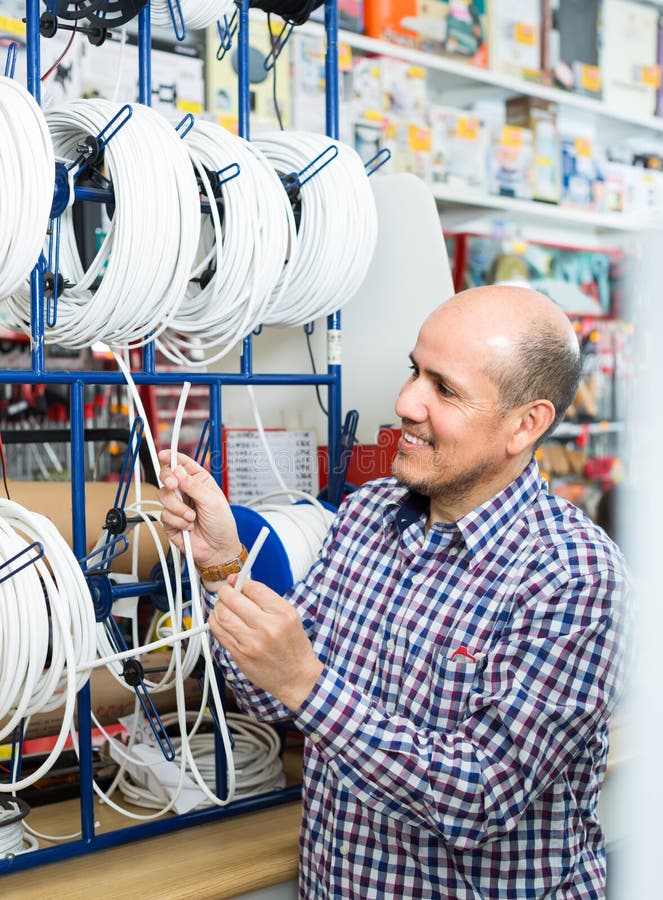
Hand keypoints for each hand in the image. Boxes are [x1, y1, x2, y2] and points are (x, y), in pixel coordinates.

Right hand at [157, 450, 241, 569]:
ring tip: (193, 517)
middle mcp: (186, 491)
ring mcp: (177, 505)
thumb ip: (194, 486)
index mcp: (199, 481)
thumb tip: (178, 470)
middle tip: (174, 485)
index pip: (182, 464)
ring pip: (163, 496)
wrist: (217, 549)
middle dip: (168, 480)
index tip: (164, 454)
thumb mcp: (212, 501)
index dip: (172, 457)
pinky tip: (188, 526)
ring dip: (178, 508)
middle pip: (166, 477)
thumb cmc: (222, 524)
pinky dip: (178, 521)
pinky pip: (164, 515)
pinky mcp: (170, 520)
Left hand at [210, 575, 323, 711]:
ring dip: (218, 606)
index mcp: (282, 614)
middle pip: (233, 599)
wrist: (296, 678)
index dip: (241, 581)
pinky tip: (220, 619)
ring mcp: (251, 643)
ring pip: (222, 615)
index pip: (253, 588)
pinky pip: (219, 632)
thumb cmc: (294, 647)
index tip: (237, 580)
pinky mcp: (239, 655)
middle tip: (226, 590)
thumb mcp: (290, 616)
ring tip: (223, 605)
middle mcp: (267, 627)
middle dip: (225, 590)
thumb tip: (242, 584)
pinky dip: (215, 621)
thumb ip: (266, 599)